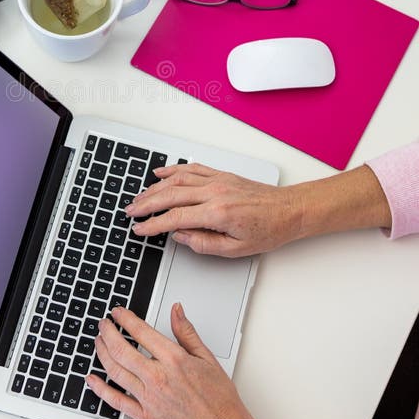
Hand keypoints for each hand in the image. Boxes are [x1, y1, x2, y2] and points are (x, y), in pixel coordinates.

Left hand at [87, 304, 249, 418]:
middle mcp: (158, 378)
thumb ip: (187, 332)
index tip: (118, 313)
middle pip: (122, 350)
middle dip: (108, 332)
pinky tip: (92, 379)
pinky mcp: (145, 416)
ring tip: (98, 342)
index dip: (125, 319)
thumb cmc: (218, 397)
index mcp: (174, 360)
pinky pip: (116, 401)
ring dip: (102, 353)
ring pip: (115, 372)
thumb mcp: (206, 357)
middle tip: (103, 324)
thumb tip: (176, 310)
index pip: (141, 332)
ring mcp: (149, 398)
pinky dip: (100, 389)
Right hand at [125, 162, 299, 256]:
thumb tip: (181, 236)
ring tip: (139, 197)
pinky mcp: (221, 175)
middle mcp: (215, 192)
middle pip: (170, 195)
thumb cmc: (268, 229)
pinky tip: (160, 173)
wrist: (289, 210)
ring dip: (155, 188)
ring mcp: (217, 180)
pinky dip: (173, 170)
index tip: (139, 229)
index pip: (175, 218)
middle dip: (146, 204)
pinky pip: (192, 168)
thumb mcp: (236, 249)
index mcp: (218, 213)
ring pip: (177, 179)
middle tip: (131, 211)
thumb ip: (204, 244)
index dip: (153, 225)